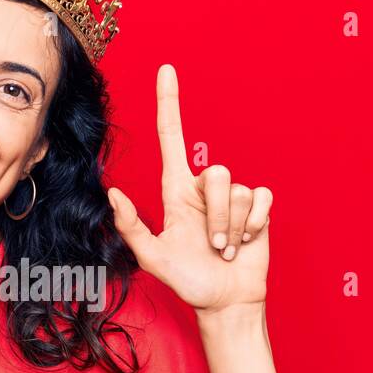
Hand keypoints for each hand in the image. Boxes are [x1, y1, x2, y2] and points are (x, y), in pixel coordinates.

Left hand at [108, 64, 272, 315]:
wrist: (224, 302)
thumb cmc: (188, 280)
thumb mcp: (153, 258)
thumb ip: (132, 227)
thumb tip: (112, 193)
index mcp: (176, 192)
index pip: (171, 138)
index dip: (169, 104)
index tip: (166, 71)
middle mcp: (204, 189)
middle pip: (215, 174)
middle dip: (216, 216)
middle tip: (214, 247)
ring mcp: (233, 197)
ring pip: (237, 191)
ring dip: (232, 227)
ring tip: (227, 249)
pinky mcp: (257, 207)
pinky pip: (260, 198)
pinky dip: (254, 223)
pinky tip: (248, 241)